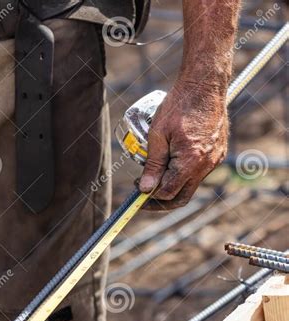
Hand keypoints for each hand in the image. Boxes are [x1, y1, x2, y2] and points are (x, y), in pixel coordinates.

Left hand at [139, 80, 228, 210]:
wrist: (205, 85)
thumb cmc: (180, 104)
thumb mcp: (158, 134)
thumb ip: (153, 164)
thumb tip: (145, 189)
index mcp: (190, 161)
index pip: (168, 192)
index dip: (149, 195)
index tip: (137, 188)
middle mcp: (205, 165)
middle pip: (182, 197)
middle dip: (162, 201)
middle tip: (145, 195)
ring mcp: (214, 160)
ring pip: (190, 185)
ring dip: (172, 185)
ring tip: (157, 173)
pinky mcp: (217, 154)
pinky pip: (199, 172)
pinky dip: (184, 173)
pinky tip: (172, 161)